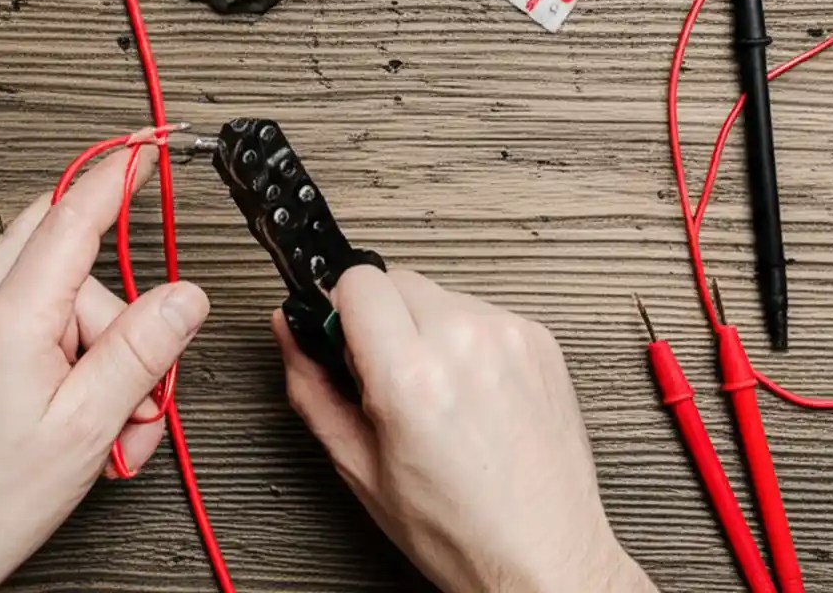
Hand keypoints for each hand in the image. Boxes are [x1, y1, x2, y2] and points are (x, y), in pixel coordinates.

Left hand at [0, 148, 209, 592]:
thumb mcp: (86, 426)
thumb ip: (142, 350)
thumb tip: (183, 298)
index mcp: (4, 318)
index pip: (73, 216)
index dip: (118, 174)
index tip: (147, 144)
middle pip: (68, 256)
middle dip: (116, 314)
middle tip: (135, 380)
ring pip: (51, 293)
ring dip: (92, 350)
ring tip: (100, 423)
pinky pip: (21, 318)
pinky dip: (60, 356)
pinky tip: (68, 411)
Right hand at [275, 267, 655, 592]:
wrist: (543, 554)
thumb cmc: (460, 528)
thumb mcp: (359, 466)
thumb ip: (311, 387)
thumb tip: (289, 332)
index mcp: (412, 377)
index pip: (356, 280)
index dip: (337, 308)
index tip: (340, 336)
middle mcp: (465, 344)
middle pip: (393, 278)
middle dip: (377, 318)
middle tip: (384, 373)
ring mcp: (509, 337)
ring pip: (437, 293)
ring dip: (421, 326)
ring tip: (434, 390)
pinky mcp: (539, 340)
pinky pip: (479, 312)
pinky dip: (463, 339)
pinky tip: (469, 392)